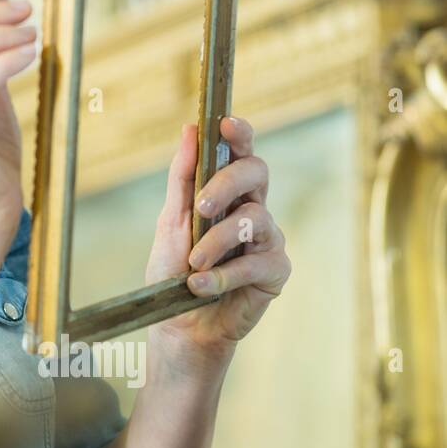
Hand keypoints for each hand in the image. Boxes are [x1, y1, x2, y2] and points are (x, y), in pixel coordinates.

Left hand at [145, 116, 291, 362]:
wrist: (178, 325)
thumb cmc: (173, 270)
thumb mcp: (170, 221)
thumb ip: (182, 178)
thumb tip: (189, 129)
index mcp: (227, 192)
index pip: (241, 153)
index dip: (240, 134)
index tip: (227, 123)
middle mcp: (252, 209)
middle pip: (257, 172)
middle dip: (228, 182)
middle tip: (201, 206)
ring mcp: (268, 239)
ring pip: (255, 218)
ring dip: (217, 241)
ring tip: (193, 263)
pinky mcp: (275, 272)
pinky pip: (257, 263)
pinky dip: (224, 275)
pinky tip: (200, 287)